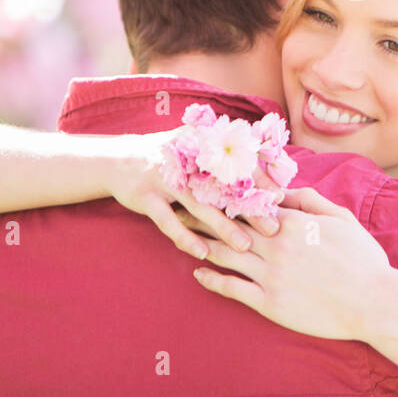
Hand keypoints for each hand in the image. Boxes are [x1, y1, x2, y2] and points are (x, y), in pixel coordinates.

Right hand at [109, 127, 280, 258]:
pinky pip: (168, 221)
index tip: (280, 199)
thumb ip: (222, 157)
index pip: (236, 162)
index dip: (259, 180)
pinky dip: (185, 237)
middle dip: (249, 209)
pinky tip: (202, 252)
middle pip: (222, 186)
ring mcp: (163, 177)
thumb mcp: (192, 147)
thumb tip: (264, 170)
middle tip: (273, 228)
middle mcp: (183, 158)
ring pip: (198, 205)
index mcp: (198, 144)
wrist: (117, 159)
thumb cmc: (167, 158)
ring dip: (222, 227)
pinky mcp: (145, 197)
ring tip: (244, 246)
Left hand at [184, 186, 393, 341]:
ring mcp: (271, 275)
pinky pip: (233, 288)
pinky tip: (198, 273)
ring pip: (225, 254)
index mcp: (292, 223)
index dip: (223, 194)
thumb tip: (286, 190)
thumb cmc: (362, 259)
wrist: (373, 302)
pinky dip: (212, 279)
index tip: (203, 185)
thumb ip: (310, 200)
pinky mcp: (270, 302)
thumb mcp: (340, 219)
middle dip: (201, 214)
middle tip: (178, 205)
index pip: (248, 203)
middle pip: (228, 226)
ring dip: (199, 244)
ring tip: (178, 236)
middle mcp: (275, 246)